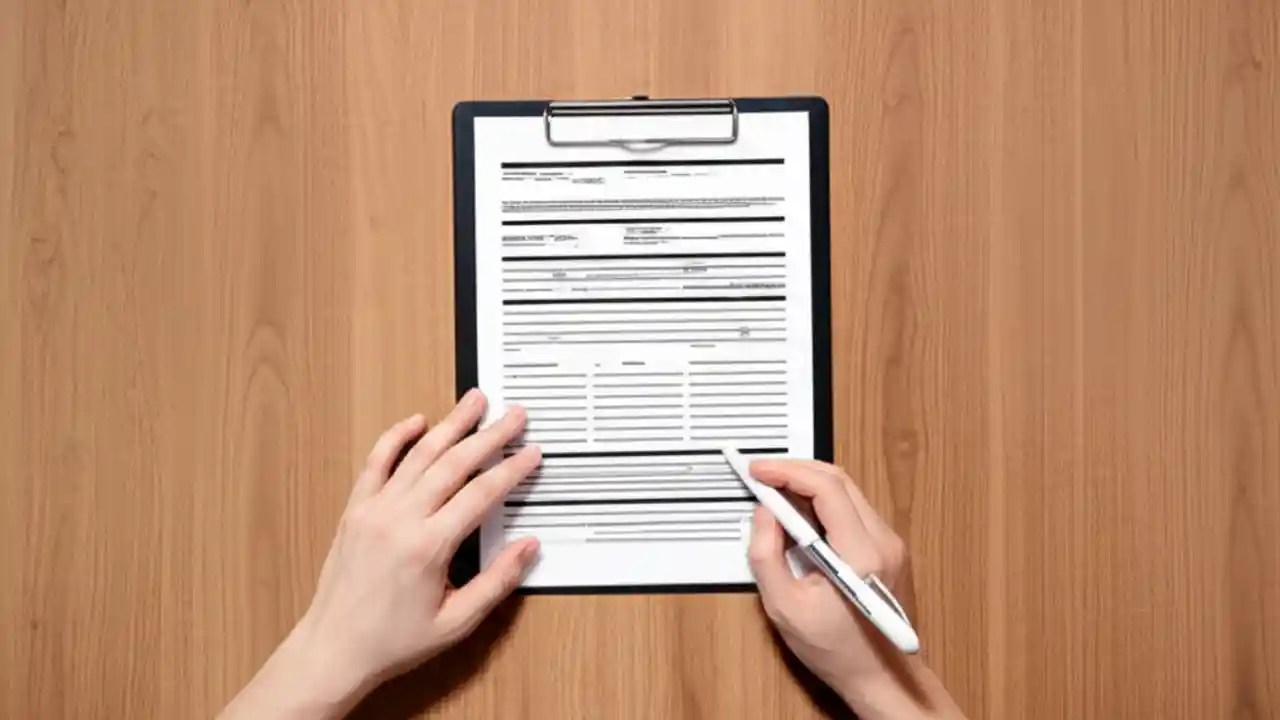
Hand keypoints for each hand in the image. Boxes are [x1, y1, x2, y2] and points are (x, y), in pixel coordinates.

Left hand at [221, 390, 539, 719]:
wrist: (334, 649)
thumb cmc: (392, 641)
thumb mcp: (457, 622)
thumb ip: (497, 582)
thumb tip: (528, 548)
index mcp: (427, 547)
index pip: (481, 495)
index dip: (511, 470)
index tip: (530, 454)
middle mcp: (399, 520)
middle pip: (454, 464)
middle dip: (488, 436)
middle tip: (512, 416)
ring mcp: (373, 511)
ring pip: (418, 455)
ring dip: (449, 425)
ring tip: (472, 403)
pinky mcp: (355, 510)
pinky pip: (376, 463)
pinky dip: (395, 437)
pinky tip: (416, 420)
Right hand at [747, 460, 962, 718]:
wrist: (883, 677)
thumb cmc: (837, 651)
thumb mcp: (784, 608)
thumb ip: (766, 555)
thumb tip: (764, 513)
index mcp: (860, 556)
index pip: (826, 489)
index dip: (788, 471)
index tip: (759, 470)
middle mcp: (883, 542)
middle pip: (840, 481)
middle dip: (797, 471)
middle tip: (764, 475)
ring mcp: (891, 544)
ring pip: (849, 492)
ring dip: (811, 486)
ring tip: (777, 494)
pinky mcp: (890, 549)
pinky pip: (855, 511)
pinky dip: (825, 504)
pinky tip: (802, 517)